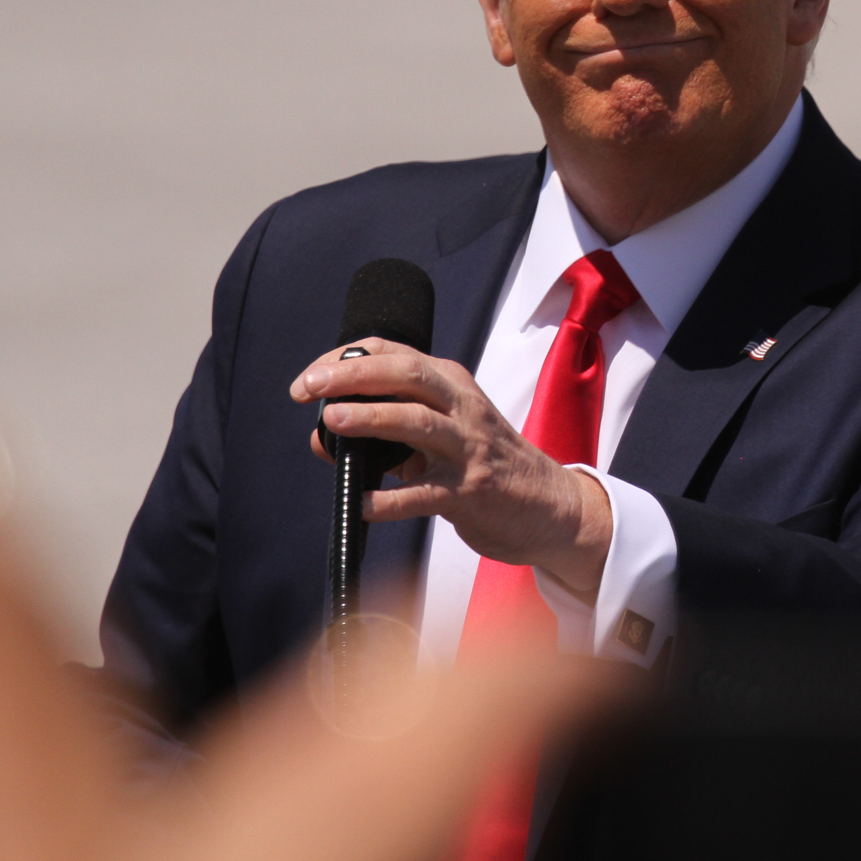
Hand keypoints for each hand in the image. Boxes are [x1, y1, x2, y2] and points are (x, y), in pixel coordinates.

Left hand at [289, 338, 612, 592]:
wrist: (550, 507)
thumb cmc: (486, 466)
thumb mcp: (441, 437)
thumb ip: (384, 435)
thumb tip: (319, 436)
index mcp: (452, 386)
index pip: (394, 354)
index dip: (346, 359)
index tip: (310, 378)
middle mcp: (462, 408)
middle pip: (407, 375)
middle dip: (354, 375)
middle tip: (309, 387)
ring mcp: (469, 449)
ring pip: (419, 422)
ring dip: (374, 418)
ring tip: (333, 420)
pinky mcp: (471, 493)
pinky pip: (425, 494)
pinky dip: (390, 499)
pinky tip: (361, 502)